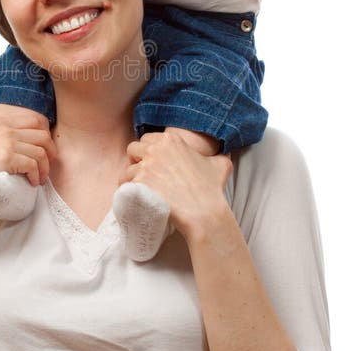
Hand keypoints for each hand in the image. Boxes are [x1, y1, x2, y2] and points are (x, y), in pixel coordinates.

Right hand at [0, 105, 56, 211]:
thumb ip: (2, 135)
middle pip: (43, 135)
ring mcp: (6, 141)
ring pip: (41, 152)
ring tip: (38, 178)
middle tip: (45, 167)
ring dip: (44, 168)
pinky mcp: (6, 158)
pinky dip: (36, 176)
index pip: (36, 120)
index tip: (43, 151)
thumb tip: (29, 139)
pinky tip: (31, 183)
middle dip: (49, 152)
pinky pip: (33, 165)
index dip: (45, 137)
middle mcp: (4, 127)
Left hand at [118, 130, 232, 243]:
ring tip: (139, 189)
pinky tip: (135, 197)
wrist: (203, 211)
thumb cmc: (211, 189)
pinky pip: (124, 184)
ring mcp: (146, 165)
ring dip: (131, 178)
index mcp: (172, 140)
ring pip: (127, 168)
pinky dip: (127, 191)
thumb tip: (225, 154)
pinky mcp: (139, 182)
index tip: (152, 163)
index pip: (148, 139)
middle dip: (136, 161)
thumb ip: (220, 155)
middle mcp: (156, 149)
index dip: (148, 151)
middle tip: (144, 175)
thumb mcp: (220, 165)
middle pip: (134, 149)